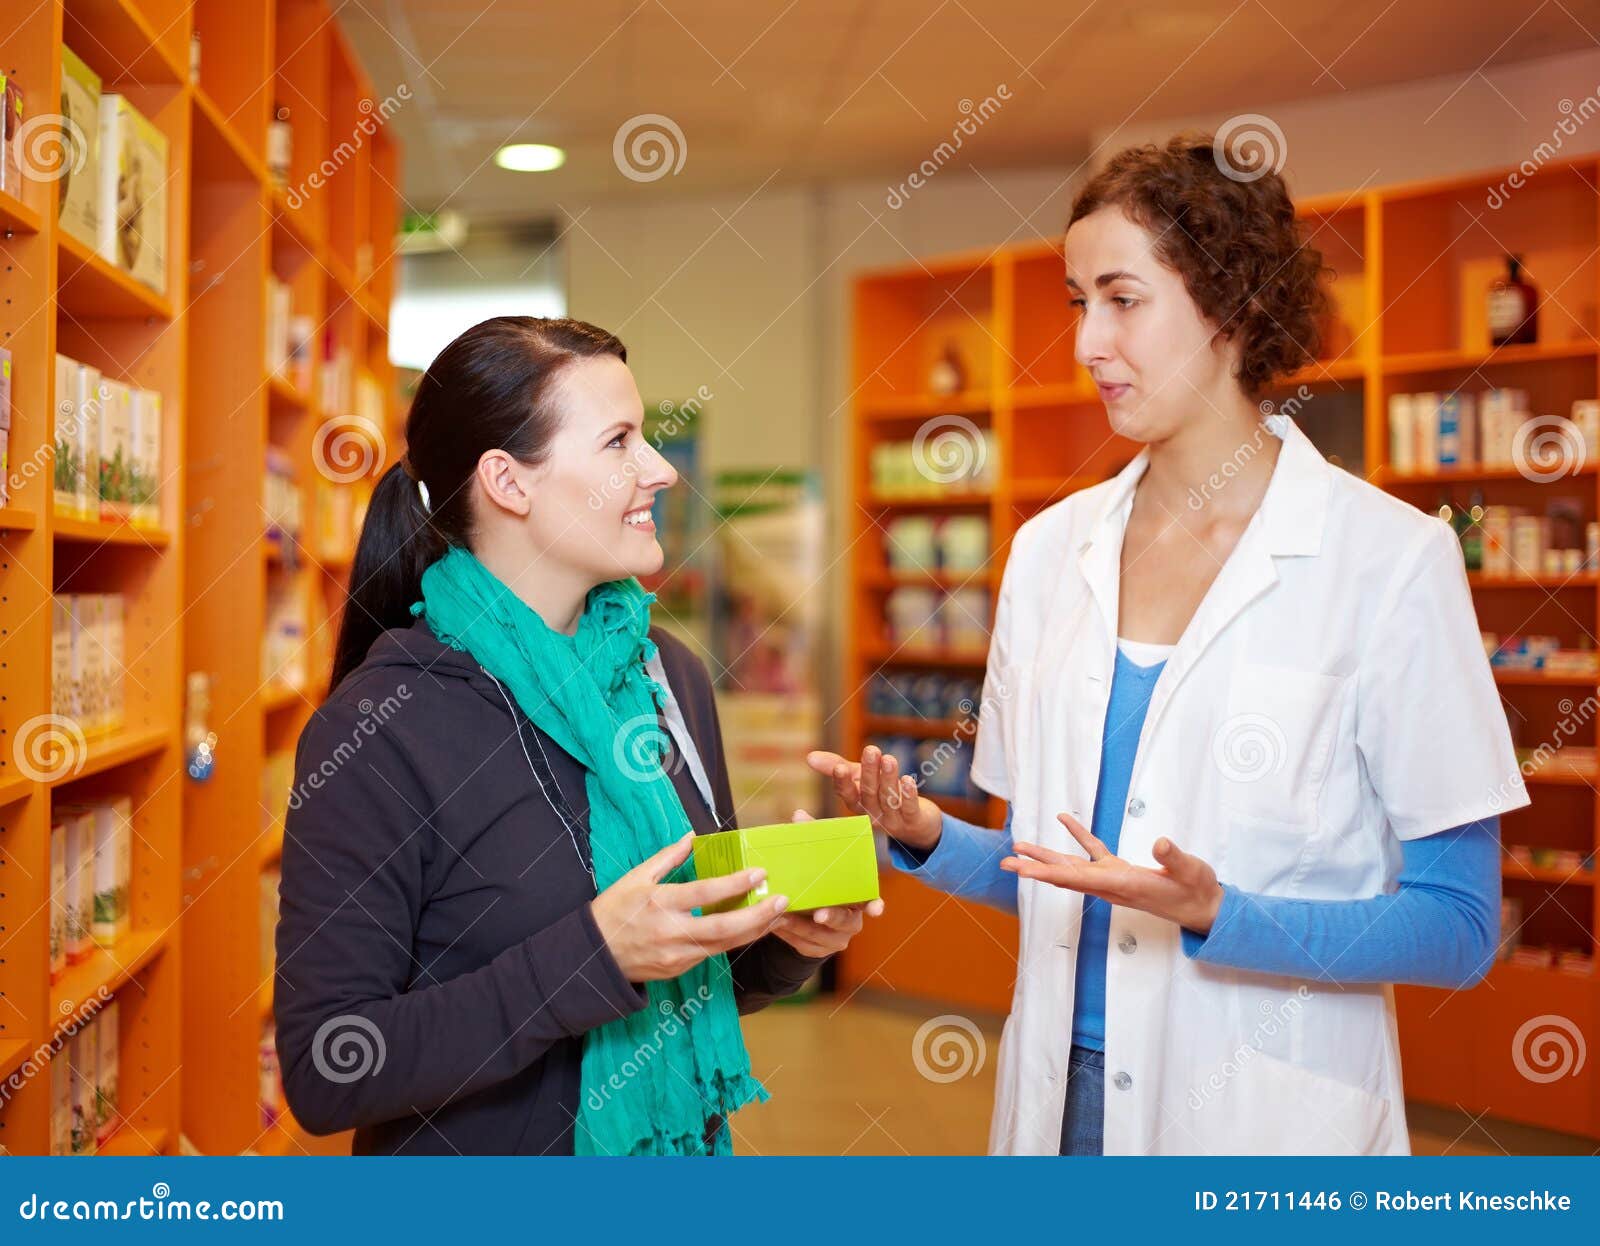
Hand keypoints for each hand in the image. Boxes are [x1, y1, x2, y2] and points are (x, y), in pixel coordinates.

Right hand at [590, 832, 790, 983]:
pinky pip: (713, 953)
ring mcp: (677, 955)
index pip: (705, 893)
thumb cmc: (613, 911)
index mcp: (660, 904)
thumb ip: (667, 859)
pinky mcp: (679, 969)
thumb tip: (691, 837)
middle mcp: (671, 932)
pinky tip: (751, 929)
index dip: (735, 884)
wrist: (593, 957)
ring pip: (725, 945)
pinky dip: (735, 941)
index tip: (759, 873)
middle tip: (782, 900)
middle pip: (724, 928)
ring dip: (754, 930)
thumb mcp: (635, 878)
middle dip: (758, 915)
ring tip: (776, 914)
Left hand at [768, 810, 885, 956]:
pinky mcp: (817, 949)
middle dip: (831, 916)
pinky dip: (789, 935)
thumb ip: (813, 840)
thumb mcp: (818, 862)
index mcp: (856, 898)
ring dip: (802, 927)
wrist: (808, 916)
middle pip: (845, 921)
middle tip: (818, 913)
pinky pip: (803, 944)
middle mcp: (850, 920)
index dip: (875, 905)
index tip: (876, 909)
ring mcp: (835, 938)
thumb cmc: (819, 882)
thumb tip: (799, 816)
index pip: (871, 901)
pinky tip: (775, 926)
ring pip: (820, 936)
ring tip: (783, 916)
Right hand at [804, 745, 942, 850]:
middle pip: (869, 793)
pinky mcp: (913, 821)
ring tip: (889, 758)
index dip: (842, 782)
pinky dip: (908, 795)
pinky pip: (910, 809)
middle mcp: (873, 814)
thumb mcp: (859, 779)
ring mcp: (893, 820)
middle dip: (869, 772)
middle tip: (871, 750)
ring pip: (889, 799)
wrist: (916, 825)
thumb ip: (837, 767)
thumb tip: (809, 757)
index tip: (839, 768)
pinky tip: (908, 780)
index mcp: (857, 804)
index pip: (846, 794)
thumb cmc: (881, 796)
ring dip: (889, 778)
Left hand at [1000, 813, 1224, 934]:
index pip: (1076, 879)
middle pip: (1064, 876)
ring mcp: (1113, 878)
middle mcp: (1111, 884)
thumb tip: (1161, 843)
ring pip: (1071, 866)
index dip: (1048, 873)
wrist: (1204, 908)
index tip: (1023, 871)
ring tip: (1019, 847)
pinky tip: (1064, 819)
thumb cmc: (1197, 891)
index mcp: (1122, 883)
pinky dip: (1077, 836)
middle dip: (1034, 869)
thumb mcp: (1191, 871)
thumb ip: (1174, 858)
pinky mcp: (1121, 870)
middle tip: (1005, 863)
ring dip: (1045, 856)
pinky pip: (1092, 852)